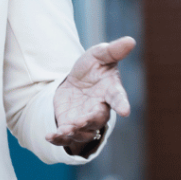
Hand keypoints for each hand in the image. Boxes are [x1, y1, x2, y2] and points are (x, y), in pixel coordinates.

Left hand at [49, 36, 134, 152]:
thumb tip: (131, 40)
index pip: (118, 98)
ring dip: (74, 132)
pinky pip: (66, 136)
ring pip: (83, 132)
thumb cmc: (93, 68)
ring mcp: (85, 120)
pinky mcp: (70, 125)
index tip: (125, 110)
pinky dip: (58, 138)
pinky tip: (49, 136)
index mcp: (111, 91)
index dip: (122, 104)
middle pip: (98, 118)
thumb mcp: (99, 55)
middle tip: (81, 121)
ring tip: (64, 130)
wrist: (75, 81)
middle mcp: (100, 109)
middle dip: (90, 120)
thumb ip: (113, 50)